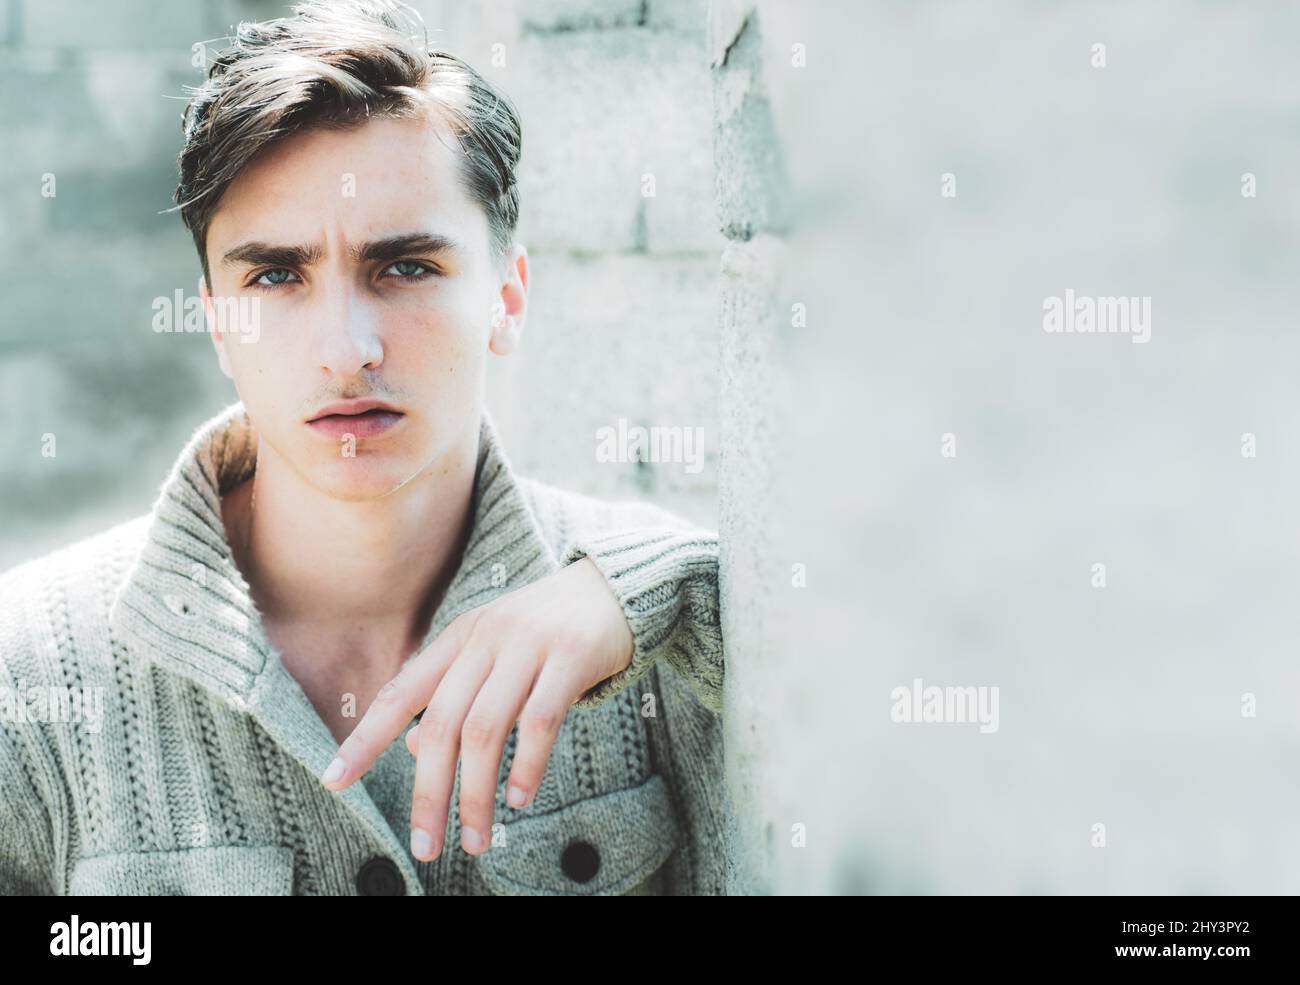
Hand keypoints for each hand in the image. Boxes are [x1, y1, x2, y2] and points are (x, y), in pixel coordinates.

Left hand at [317, 556, 633, 861]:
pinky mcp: (571, 657)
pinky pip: (540, 720)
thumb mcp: (493, 653)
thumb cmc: (547, 630)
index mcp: (459, 638)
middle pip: (441, 724)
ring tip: (476, 840)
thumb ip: (454, 694)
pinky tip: (519, 798)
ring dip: (476, 794)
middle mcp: (486, 639)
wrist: (614, 586)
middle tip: (424, 845)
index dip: (365, 739)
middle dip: (429, 792)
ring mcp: (529, 646)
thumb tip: (413, 748)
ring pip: (486, 730)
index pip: (400, 693)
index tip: (333, 781)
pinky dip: (525, 766)